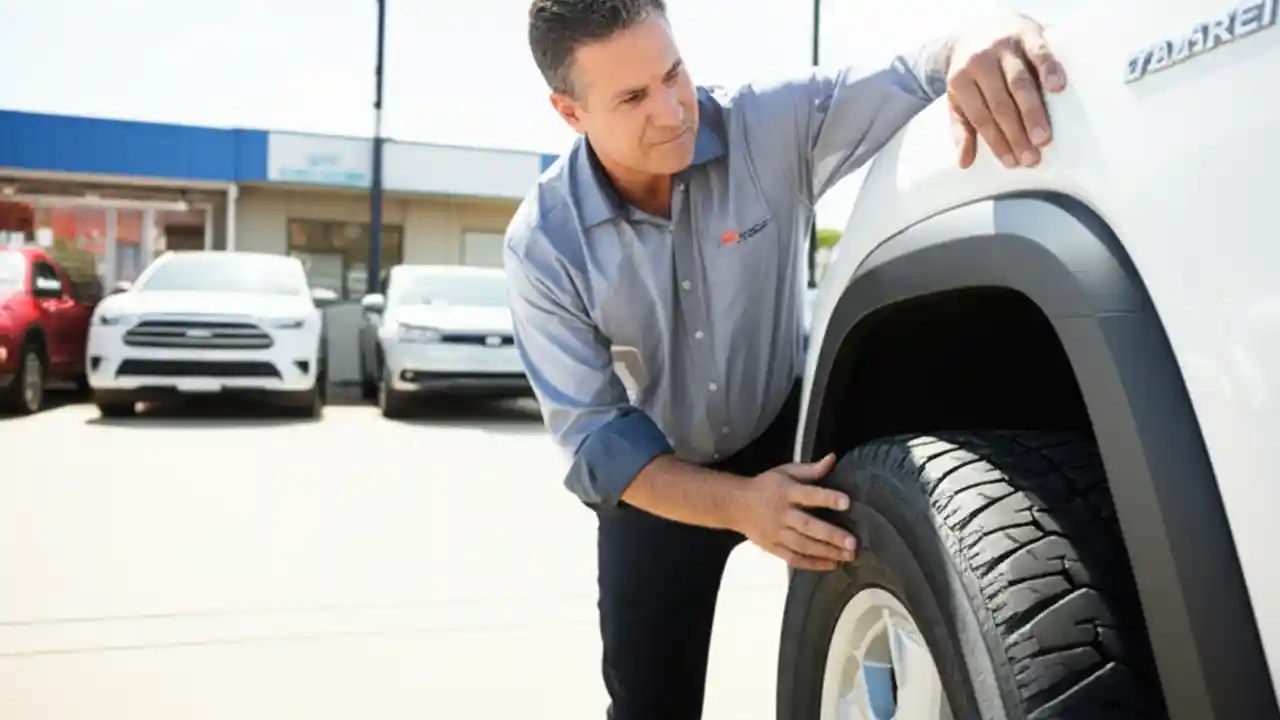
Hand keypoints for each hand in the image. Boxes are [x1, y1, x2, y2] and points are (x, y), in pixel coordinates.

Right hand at [731, 453, 857, 571]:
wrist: (736, 505)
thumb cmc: (766, 486)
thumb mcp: (786, 471)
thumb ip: (810, 469)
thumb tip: (833, 458)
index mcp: (786, 492)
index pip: (809, 495)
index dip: (828, 498)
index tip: (847, 502)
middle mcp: (782, 514)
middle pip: (808, 526)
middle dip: (831, 535)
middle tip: (853, 543)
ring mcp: (776, 534)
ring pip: (803, 546)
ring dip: (827, 552)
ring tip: (848, 556)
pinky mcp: (772, 548)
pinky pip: (794, 559)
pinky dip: (813, 564)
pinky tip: (831, 565)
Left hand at [945, 14, 1067, 169]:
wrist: (979, 25)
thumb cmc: (971, 71)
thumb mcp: (958, 98)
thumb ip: (962, 129)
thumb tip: (964, 162)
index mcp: (961, 80)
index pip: (981, 117)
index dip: (997, 141)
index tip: (1013, 162)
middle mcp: (980, 62)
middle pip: (1000, 103)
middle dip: (1016, 134)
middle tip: (1032, 158)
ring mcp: (1004, 47)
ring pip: (1019, 82)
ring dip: (1033, 112)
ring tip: (1044, 138)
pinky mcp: (1026, 34)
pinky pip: (1039, 53)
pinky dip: (1049, 70)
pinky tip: (1058, 88)